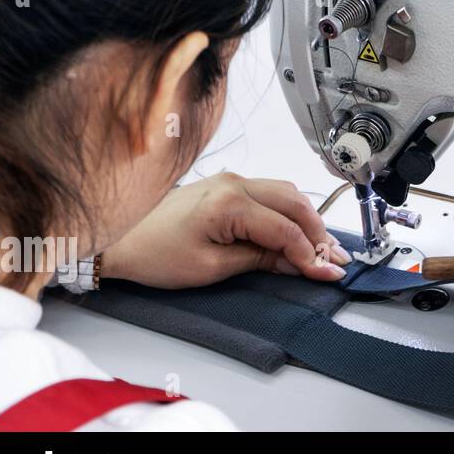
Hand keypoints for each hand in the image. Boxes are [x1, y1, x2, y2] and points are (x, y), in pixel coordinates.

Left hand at [104, 174, 351, 288]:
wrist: (119, 238)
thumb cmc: (155, 254)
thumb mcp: (212, 267)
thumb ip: (261, 260)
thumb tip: (299, 263)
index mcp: (229, 203)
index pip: (286, 229)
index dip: (311, 254)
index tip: (327, 272)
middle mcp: (235, 183)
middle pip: (295, 203)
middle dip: (319, 233)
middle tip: (334, 259)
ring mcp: (231, 180)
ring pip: (287, 193)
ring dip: (307, 220)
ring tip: (321, 247)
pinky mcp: (227, 185)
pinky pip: (271, 192)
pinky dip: (290, 211)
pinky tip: (297, 230)